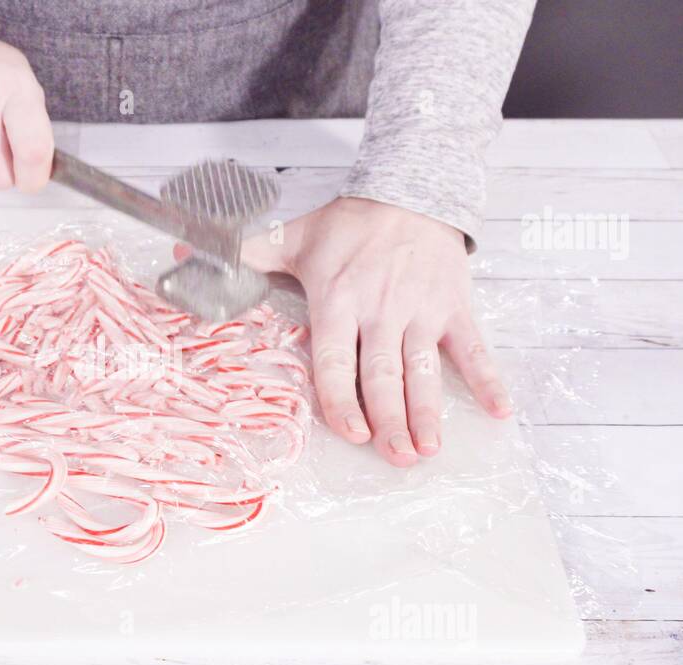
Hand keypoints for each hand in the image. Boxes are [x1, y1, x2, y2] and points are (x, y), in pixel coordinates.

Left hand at [241, 197, 511, 467]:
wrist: (410, 190)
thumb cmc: (349, 224)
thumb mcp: (293, 237)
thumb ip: (244, 252)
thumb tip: (182, 247)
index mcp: (339, 301)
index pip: (336, 361)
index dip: (342, 400)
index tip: (352, 432)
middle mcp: (381, 312)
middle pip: (383, 376)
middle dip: (389, 420)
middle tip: (395, 458)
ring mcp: (421, 312)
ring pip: (424, 371)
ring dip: (428, 413)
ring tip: (428, 449)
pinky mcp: (454, 308)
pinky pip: (474, 348)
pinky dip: (489, 379)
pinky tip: (500, 411)